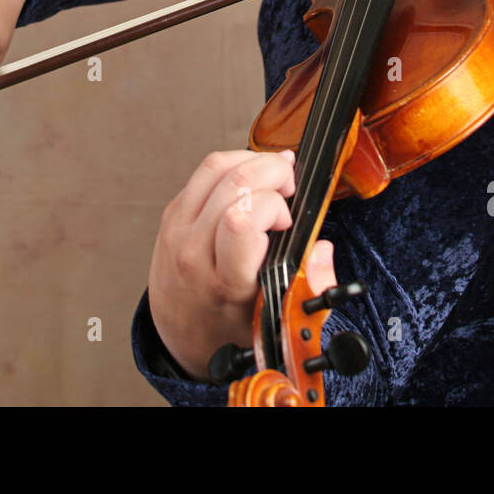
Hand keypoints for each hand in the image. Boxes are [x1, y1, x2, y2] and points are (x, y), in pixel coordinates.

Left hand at [147, 148, 337, 380]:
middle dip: (272, 171)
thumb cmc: (227, 324)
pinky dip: (234, 166)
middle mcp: (196, 252)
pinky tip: (250, 181)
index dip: (272, 207)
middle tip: (287, 187)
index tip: (286, 220)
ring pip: (216, 167)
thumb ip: (310, 287)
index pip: (241, 222)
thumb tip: (322, 248)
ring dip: (253, 160)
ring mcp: (178, 230)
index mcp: (226, 281)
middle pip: (234, 183)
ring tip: (271, 177)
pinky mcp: (171, 214)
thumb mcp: (275, 318)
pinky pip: (203, 172)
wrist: (180, 332)